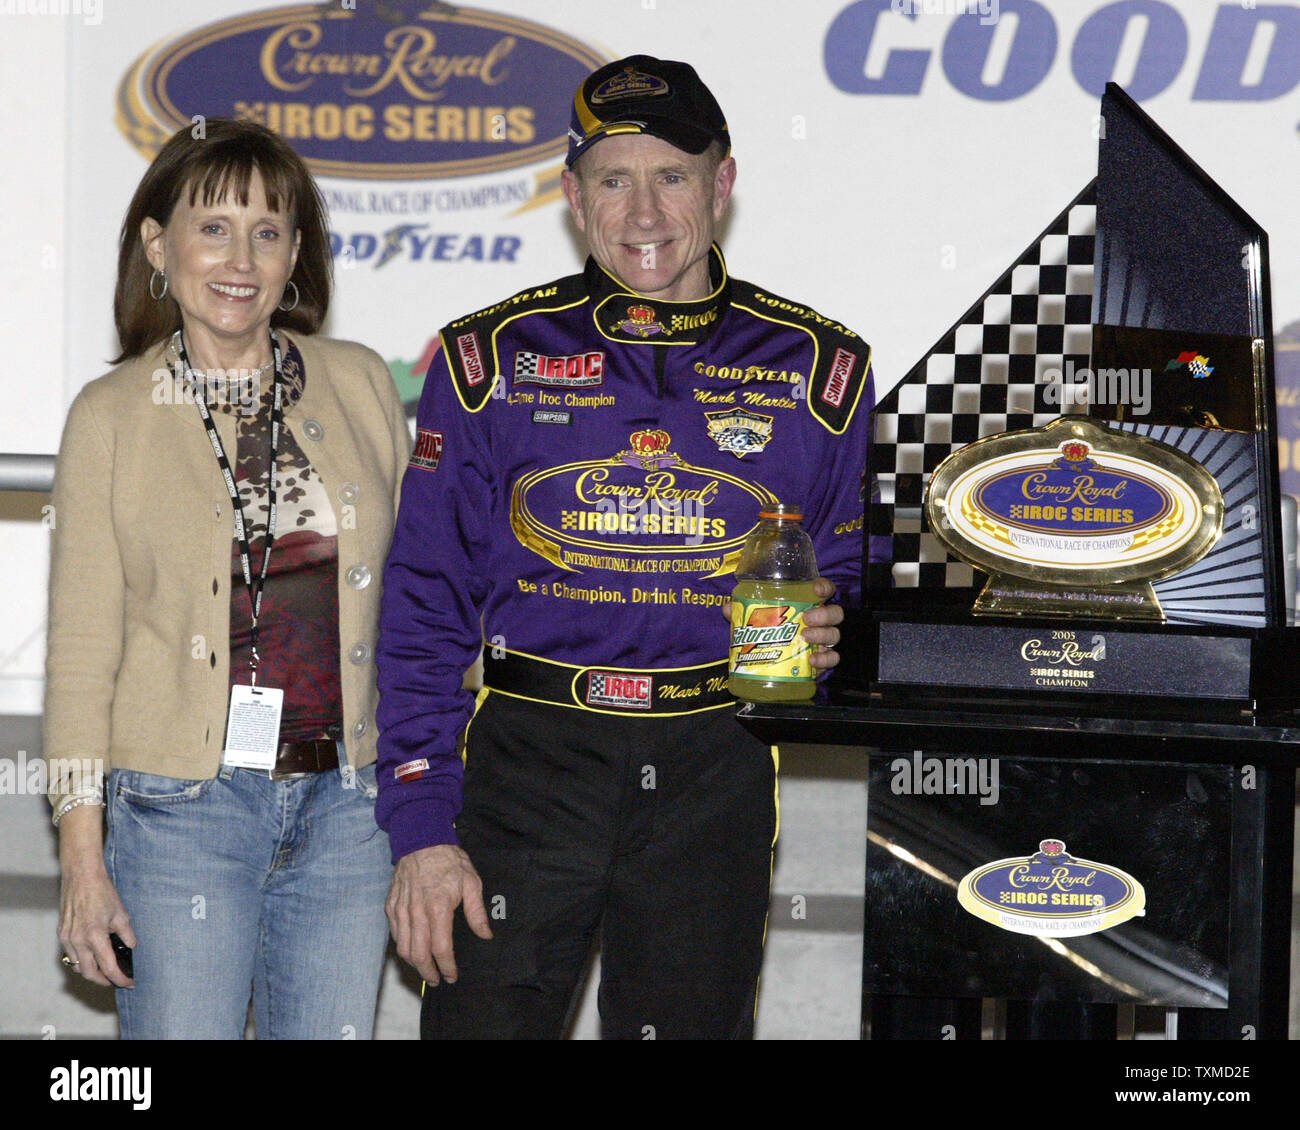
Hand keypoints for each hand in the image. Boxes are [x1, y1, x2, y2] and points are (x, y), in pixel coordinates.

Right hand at [57, 806, 134, 987]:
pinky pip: (71, 954)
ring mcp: (67, 938)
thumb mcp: (120, 912)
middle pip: (89, 972)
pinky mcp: (62, 933)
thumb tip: (132, 947)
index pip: (108, 967)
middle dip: (104, 980)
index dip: (119, 978)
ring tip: (106, 969)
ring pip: (78, 965)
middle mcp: (77, 940)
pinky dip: (82, 959)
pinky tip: (93, 954)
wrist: (81, 875)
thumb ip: (126, 933)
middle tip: (117, 980)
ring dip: (92, 971)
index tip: (129, 983)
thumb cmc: (102, 891)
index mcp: (94, 935)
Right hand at [386, 843, 492, 984]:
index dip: (446, 966)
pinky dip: (403, 947)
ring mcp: (401, 909)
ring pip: (403, 948)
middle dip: (428, 973)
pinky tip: (413, 950)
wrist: (422, 840)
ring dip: (414, 964)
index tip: (452, 975)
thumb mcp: (472, 882)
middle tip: (438, 980)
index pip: (440, 948)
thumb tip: (485, 935)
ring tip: (426, 970)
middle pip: (418, 954)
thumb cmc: (449, 861)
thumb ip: (477, 912)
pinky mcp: (391, 906)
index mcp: (438, 907)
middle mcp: (416, 912)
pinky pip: (395, 934)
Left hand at [721, 576, 843, 669]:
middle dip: (824, 614)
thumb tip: (728, 608)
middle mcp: (820, 621)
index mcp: (806, 604)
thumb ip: (742, 611)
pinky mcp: (823, 659)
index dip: (824, 587)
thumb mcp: (753, 619)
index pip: (824, 589)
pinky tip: (813, 660)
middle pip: (835, 613)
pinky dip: (826, 659)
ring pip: (834, 634)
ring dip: (823, 634)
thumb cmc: (767, 631)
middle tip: (806, 618)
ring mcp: (823, 640)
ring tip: (806, 637)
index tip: (816, 589)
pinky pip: (833, 658)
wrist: (770, 661)